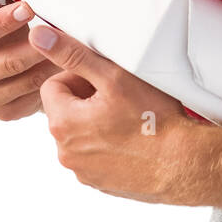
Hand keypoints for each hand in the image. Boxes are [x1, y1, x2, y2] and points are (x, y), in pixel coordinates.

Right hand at [0, 0, 69, 120]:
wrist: (6, 55)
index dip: (3, 22)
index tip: (29, 7)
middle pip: (8, 62)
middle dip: (38, 45)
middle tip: (64, 29)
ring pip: (26, 80)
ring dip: (52, 62)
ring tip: (74, 44)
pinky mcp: (4, 113)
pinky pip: (35, 97)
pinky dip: (55, 80)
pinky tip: (70, 65)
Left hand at [31, 22, 194, 203]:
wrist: (182, 163)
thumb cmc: (153, 120)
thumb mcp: (113, 76)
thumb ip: (74, 54)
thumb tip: (40, 38)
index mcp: (62, 123)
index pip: (53, 85)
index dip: (79, 77)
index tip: (104, 80)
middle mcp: (66, 152)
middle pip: (65, 111)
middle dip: (87, 99)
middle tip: (120, 96)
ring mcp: (83, 171)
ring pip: (80, 134)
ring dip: (96, 123)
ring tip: (128, 118)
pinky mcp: (100, 183)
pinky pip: (94, 156)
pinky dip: (107, 145)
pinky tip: (132, 139)